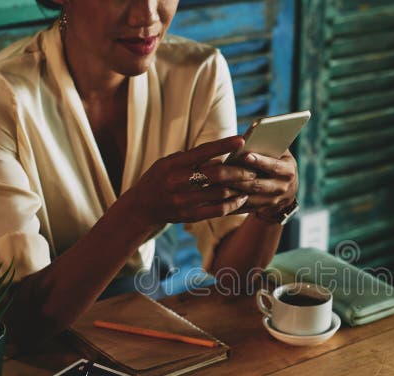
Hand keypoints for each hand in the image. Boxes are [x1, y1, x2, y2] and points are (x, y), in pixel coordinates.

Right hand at [127, 136, 258, 225]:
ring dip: (238, 187)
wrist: (141, 207)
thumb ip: (191, 159)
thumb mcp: (168, 163)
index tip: (241, 140)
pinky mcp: (188, 216)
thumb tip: (221, 156)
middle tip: (252, 169)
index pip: (202, 152)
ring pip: (219, 193)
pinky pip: (217, 211)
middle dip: (238, 171)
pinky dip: (232, 204)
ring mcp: (183, 201)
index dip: (223, 145)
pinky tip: (241, 198)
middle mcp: (177, 182)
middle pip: (215, 174)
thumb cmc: (159, 179)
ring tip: (250, 182)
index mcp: (172, 165)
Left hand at [201, 149, 297, 218]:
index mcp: (287, 170)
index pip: (274, 166)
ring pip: (248, 198)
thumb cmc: (276, 160)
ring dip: (230, 192)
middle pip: (257, 184)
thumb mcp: (277, 151)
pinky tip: (214, 197)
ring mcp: (272, 201)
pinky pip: (243, 208)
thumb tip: (242, 140)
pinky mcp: (260, 209)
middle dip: (237, 179)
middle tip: (219, 172)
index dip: (260, 161)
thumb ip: (266, 146)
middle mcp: (282, 188)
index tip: (246, 155)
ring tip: (213, 184)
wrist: (286, 188)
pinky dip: (229, 203)